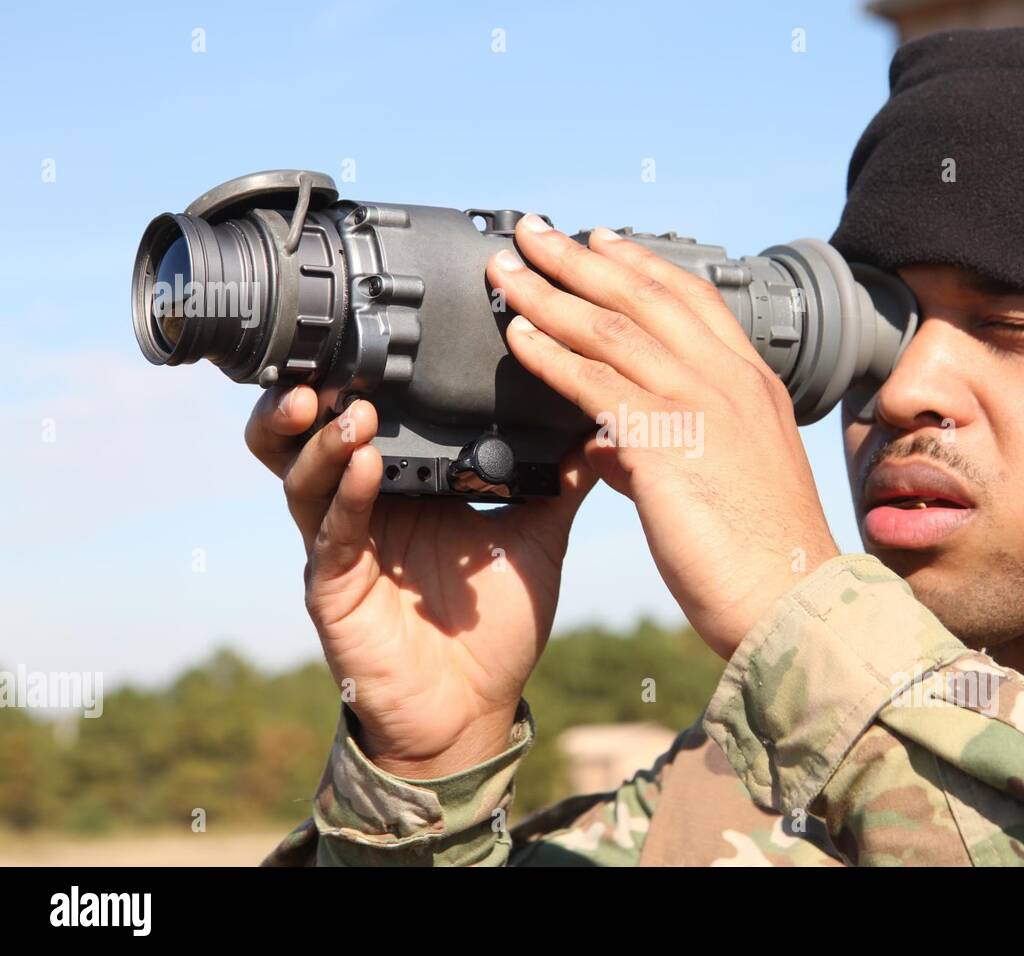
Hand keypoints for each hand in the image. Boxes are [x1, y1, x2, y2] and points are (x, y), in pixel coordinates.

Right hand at [244, 387, 594, 776]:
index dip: (372, 369)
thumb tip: (604, 416)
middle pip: (312, 427)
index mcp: (406, 481)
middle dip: (316, 386)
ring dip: (321, 434)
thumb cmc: (496, 624)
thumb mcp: (539, 533)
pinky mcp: (333, 582)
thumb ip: (563, 476)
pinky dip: (344, 491)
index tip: (402, 320)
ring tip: (353, 407)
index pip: (375, 410)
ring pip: (300, 470)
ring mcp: (341, 539)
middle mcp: (363, 500)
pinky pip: (330, 528)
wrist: (474, 707)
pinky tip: (365, 462)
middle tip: (340, 351)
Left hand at [487, 215, 839, 658]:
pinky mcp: (668, 442)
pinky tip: (516, 339)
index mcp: (751, 385)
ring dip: (550, 294)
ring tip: (505, 271)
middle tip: (531, 231)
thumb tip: (604, 446)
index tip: (599, 240)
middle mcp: (730, 381)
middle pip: (644, 298)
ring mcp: (702, 405)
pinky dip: (550, 356)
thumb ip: (661, 449)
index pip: (691, 300)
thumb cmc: (760, 554)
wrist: (793, 603)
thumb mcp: (720, 482)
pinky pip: (596, 383)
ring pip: (613, 330)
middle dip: (580, 258)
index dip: (639, 265)